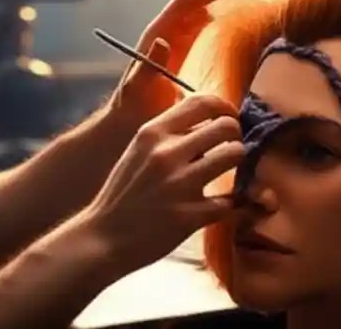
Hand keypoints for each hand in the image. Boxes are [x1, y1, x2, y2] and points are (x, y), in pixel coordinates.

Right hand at [79, 93, 243, 279]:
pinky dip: (231, 203)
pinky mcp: (191, 215)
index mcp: (152, 133)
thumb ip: (168, 134)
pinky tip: (221, 205)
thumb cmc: (122, 193)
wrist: (102, 238)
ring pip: (234, 154)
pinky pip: (230, 200)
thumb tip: (206, 123)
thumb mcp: (137, 151)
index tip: (229, 118)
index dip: (225, 107)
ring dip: (238, 163)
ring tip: (229, 172)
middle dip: (235, 136)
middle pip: (226, 126)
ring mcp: (180, 184)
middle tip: (230, 148)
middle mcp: (167, 153)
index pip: (202, 102)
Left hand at [109, 0, 233, 124]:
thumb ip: (150, 66)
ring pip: (195, 8)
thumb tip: (163, 40)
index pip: (182, 4)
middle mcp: (165, 31)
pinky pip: (199, 23)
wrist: (128, 120)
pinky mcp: (181, 48)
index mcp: (157, 35)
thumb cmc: (134, 108)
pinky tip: (232, 14)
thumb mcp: (140, 88)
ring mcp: (173, 38)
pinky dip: (216, 13)